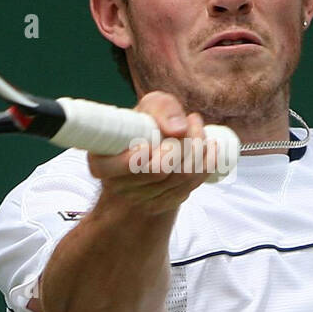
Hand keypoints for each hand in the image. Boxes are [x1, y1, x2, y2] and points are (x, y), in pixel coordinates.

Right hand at [86, 91, 212, 216]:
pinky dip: (206, 164)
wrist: (150, 151)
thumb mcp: (147, 108)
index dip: (137, 158)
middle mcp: (120, 187)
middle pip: (159, 171)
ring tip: (198, 127)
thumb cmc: (144, 125)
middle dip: (182, 143)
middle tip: (191, 120)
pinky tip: (209, 146)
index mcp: (103, 164)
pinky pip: (192, 186)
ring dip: (198, 149)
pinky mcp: (165, 203)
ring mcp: (144, 200)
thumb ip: (161, 108)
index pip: (122, 167)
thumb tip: (179, 130)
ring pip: (180, 178)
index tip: (149, 142)